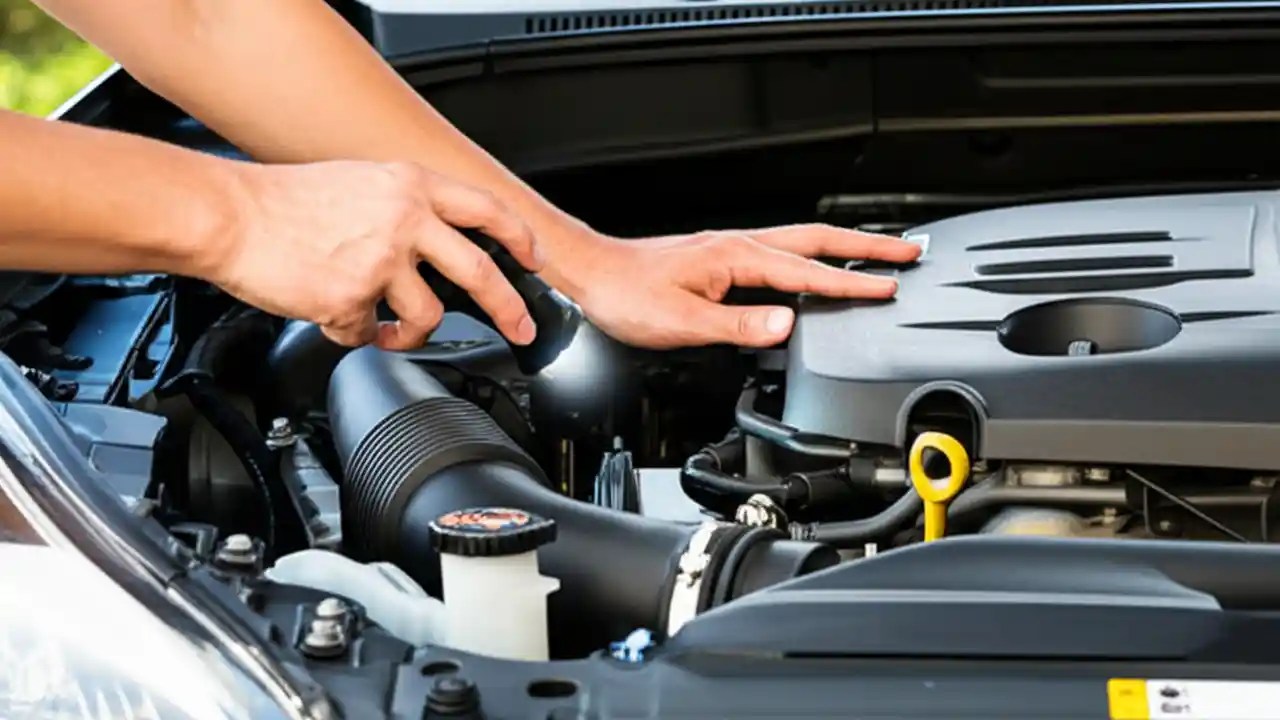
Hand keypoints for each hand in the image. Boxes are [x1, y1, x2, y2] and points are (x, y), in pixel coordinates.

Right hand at [203, 160, 542, 348]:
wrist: (229, 216)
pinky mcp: (352, 299)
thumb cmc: (283, 201)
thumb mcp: (361, 181)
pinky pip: (369, 334)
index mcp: (409, 185)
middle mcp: (403, 220)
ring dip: (411, 332)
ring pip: (428, 316)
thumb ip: (405, 206)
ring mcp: (380, 262)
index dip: (519, 238)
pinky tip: (332, 313)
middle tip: (522, 328)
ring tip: (386, 326)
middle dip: (510, 309)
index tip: (535, 261)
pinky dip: (352, 332)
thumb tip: (438, 238)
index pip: (486, 209)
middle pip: (480, 273)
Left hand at [564, 225, 921, 348]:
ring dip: (843, 248)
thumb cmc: (627, 295)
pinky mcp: (721, 260)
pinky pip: (781, 253)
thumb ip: (738, 325)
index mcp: (736, 256)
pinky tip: (816, 269)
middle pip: (817, 242)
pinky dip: (812, 257)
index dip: (851, 283)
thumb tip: (786, 325)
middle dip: (867, 247)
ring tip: (878, 254)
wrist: (592, 274)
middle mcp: (738, 245)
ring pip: (801, 243)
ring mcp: (731, 249)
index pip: (808, 271)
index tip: (889, 288)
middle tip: (909, 251)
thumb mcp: (682, 320)